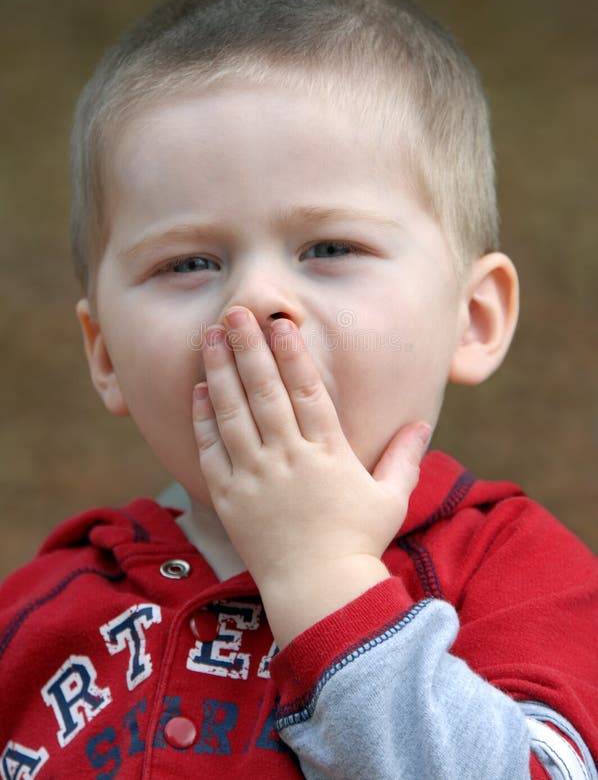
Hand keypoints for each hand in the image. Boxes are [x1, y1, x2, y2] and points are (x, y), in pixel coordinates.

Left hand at [192, 307, 429, 645]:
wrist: (317, 592)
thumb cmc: (358, 543)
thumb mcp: (390, 498)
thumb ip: (404, 457)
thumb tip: (422, 423)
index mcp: (327, 453)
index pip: (307, 391)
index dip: (292, 354)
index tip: (280, 323)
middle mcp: (287, 458)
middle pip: (264, 391)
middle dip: (249, 347)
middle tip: (236, 311)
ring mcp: (254, 477)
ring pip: (233, 413)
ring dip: (220, 371)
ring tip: (211, 336)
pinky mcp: (229, 497)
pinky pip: (211, 450)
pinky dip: (205, 418)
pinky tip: (201, 389)